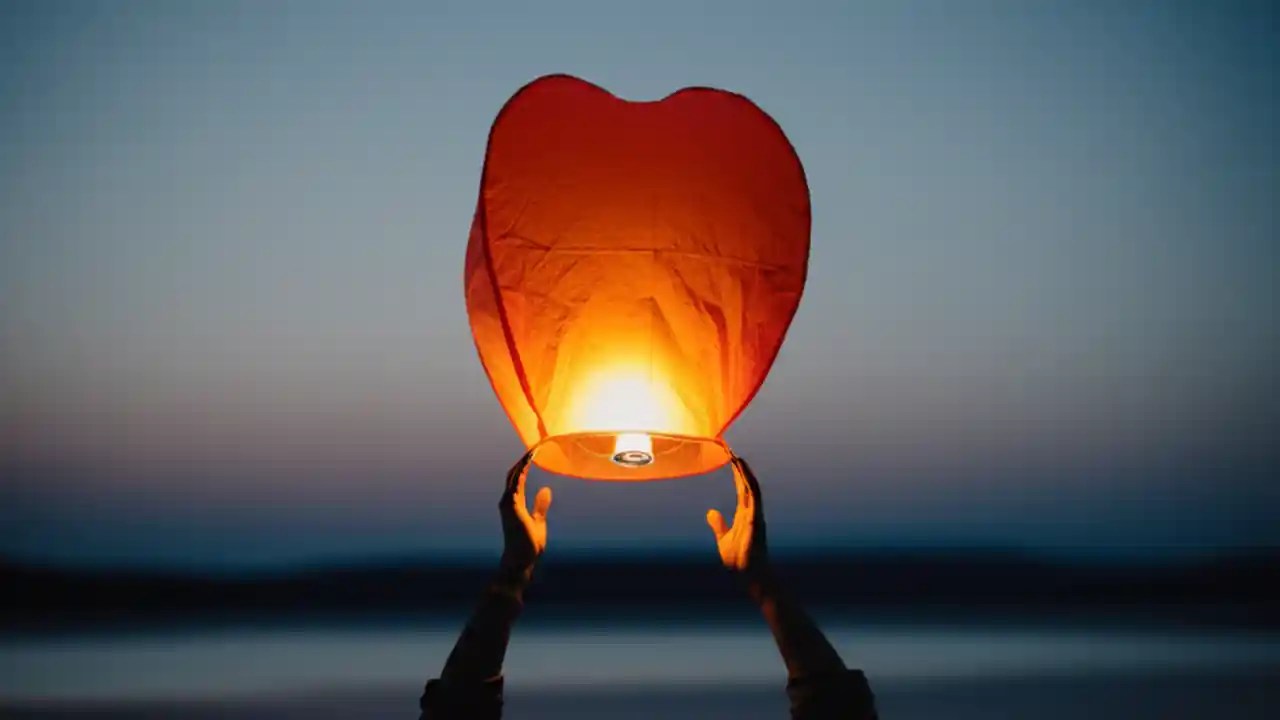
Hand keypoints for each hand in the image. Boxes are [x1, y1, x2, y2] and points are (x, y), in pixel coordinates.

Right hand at [499, 451, 552, 575]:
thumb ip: (540, 505)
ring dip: (521, 463)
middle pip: (513, 473)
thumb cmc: (528, 545)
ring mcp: (508, 504)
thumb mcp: (538, 520)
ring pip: (513, 476)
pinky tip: (527, 463)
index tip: (532, 452)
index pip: (517, 477)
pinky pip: (515, 484)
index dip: (523, 464)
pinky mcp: (512, 508)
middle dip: (522, 460)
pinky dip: (520, 472)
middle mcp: (507, 500)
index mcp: (513, 502)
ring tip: (531, 450)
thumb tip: (546, 489)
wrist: (522, 561)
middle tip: (533, 446)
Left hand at [706, 456, 768, 576]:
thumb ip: (719, 525)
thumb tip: (711, 512)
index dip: (737, 473)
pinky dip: (749, 483)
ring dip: (744, 472)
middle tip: (732, 450)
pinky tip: (743, 472)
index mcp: (744, 514)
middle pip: (746, 484)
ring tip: (737, 456)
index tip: (731, 458)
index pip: (741, 488)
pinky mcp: (755, 520)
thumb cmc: (740, 561)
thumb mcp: (723, 539)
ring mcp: (755, 515)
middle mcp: (751, 511)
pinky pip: (754, 497)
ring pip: (751, 487)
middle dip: (740, 467)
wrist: (749, 576)